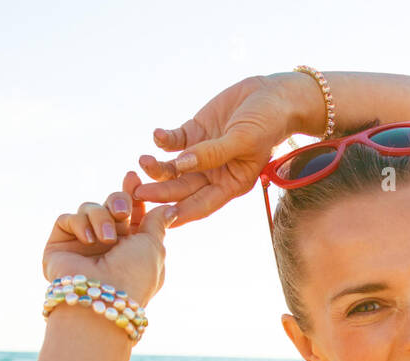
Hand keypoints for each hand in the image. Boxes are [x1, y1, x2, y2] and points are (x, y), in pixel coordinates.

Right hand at [43, 171, 178, 308]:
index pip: (131, 213)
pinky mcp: (60, 244)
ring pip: (89, 208)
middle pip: (110, 205)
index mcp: (132, 247)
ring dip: (101, 217)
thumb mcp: (153, 247)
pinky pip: (67, 218)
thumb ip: (156, 223)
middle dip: (118, 201)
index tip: (134, 177)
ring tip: (106, 238)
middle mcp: (107, 245)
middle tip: (122, 210)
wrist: (102, 298)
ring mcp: (82, 244)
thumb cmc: (133, 276)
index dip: (132, 194)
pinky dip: (80, 224)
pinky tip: (89, 240)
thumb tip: (169, 209)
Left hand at [134, 75, 295, 225]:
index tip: (160, 219)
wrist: (272, 94)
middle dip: (160, 191)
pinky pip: (173, 142)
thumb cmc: (266, 121)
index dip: (181, 213)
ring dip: (157, 167)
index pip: (202, 205)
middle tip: (136, 190)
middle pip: (182, 189)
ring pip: (173, 168)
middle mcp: (215, 173)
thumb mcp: (243, 139)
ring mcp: (202, 154)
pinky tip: (157, 135)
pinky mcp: (195, 132)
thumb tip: (181, 164)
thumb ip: (212, 153)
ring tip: (143, 160)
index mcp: (231, 184)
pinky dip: (163, 140)